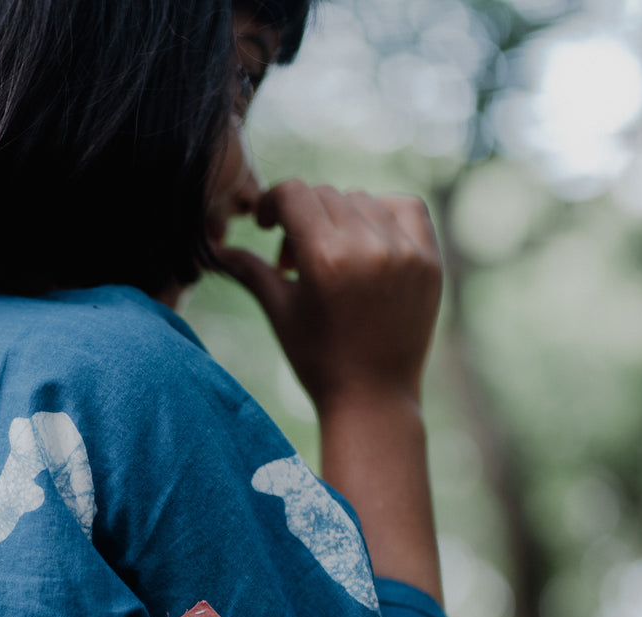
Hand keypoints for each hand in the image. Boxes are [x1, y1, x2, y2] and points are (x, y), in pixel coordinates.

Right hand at [213, 180, 442, 411]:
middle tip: (294, 260)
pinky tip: (367, 240)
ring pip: (362, 200)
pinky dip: (382, 213)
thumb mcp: (279, 311)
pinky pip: (405, 208)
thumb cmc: (317, 359)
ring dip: (339, 217)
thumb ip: (249, 270)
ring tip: (330, 257)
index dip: (273, 202)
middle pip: (325, 196)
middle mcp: (368, 247)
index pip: (294, 194)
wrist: (372, 398)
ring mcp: (404, 252)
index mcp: (325, 259)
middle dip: (303, 218)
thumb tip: (213, 250)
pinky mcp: (428, 261)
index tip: (268, 225)